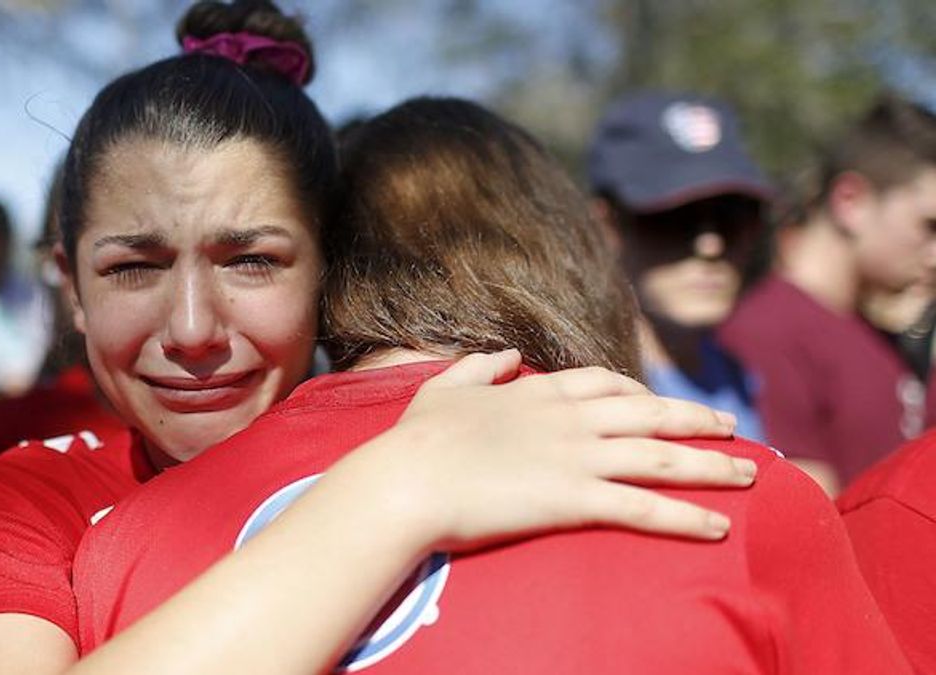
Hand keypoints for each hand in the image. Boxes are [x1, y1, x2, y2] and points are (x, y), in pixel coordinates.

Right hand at [358, 350, 753, 551]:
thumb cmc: (419, 440)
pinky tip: (719, 526)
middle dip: (697, 420)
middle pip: (651, 414)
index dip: (642, 392)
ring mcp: (577, 457)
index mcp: (540, 392)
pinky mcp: (575, 498)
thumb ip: (478, 367)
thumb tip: (503, 354)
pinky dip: (687, 516)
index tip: (662, 402)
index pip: (607, 382)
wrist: (409, 480)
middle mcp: (570, 419)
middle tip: (732, 429)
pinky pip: (644, 507)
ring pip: (661, 456)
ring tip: (749, 475)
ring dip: (711, 465)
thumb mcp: (444, 387)